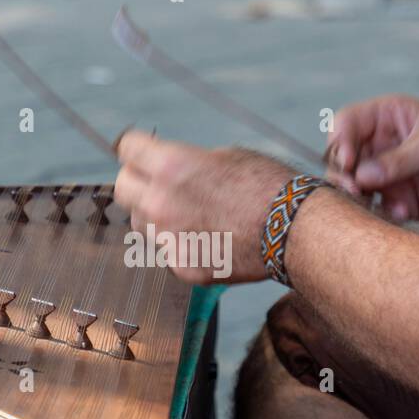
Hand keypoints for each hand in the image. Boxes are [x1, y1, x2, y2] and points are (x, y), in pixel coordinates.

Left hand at [113, 130, 293, 283]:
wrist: (296, 230)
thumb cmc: (268, 186)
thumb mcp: (225, 157)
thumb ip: (186, 164)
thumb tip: (167, 170)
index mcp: (170, 165)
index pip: (126, 150)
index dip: (137, 150)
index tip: (144, 154)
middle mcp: (160, 203)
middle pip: (122, 188)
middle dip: (137, 182)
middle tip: (157, 184)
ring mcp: (169, 239)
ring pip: (142, 223)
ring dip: (157, 216)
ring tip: (192, 214)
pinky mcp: (183, 268)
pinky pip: (168, 251)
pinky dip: (183, 245)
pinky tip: (211, 239)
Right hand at [326, 95, 418, 221]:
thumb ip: (400, 159)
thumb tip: (362, 176)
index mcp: (385, 118)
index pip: (346, 126)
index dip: (341, 143)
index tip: (350, 162)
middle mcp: (380, 148)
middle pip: (343, 161)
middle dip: (344, 176)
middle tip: (356, 191)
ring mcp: (388, 176)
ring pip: (355, 190)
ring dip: (358, 200)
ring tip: (373, 205)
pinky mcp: (401, 202)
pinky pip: (379, 211)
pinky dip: (383, 215)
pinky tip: (401, 213)